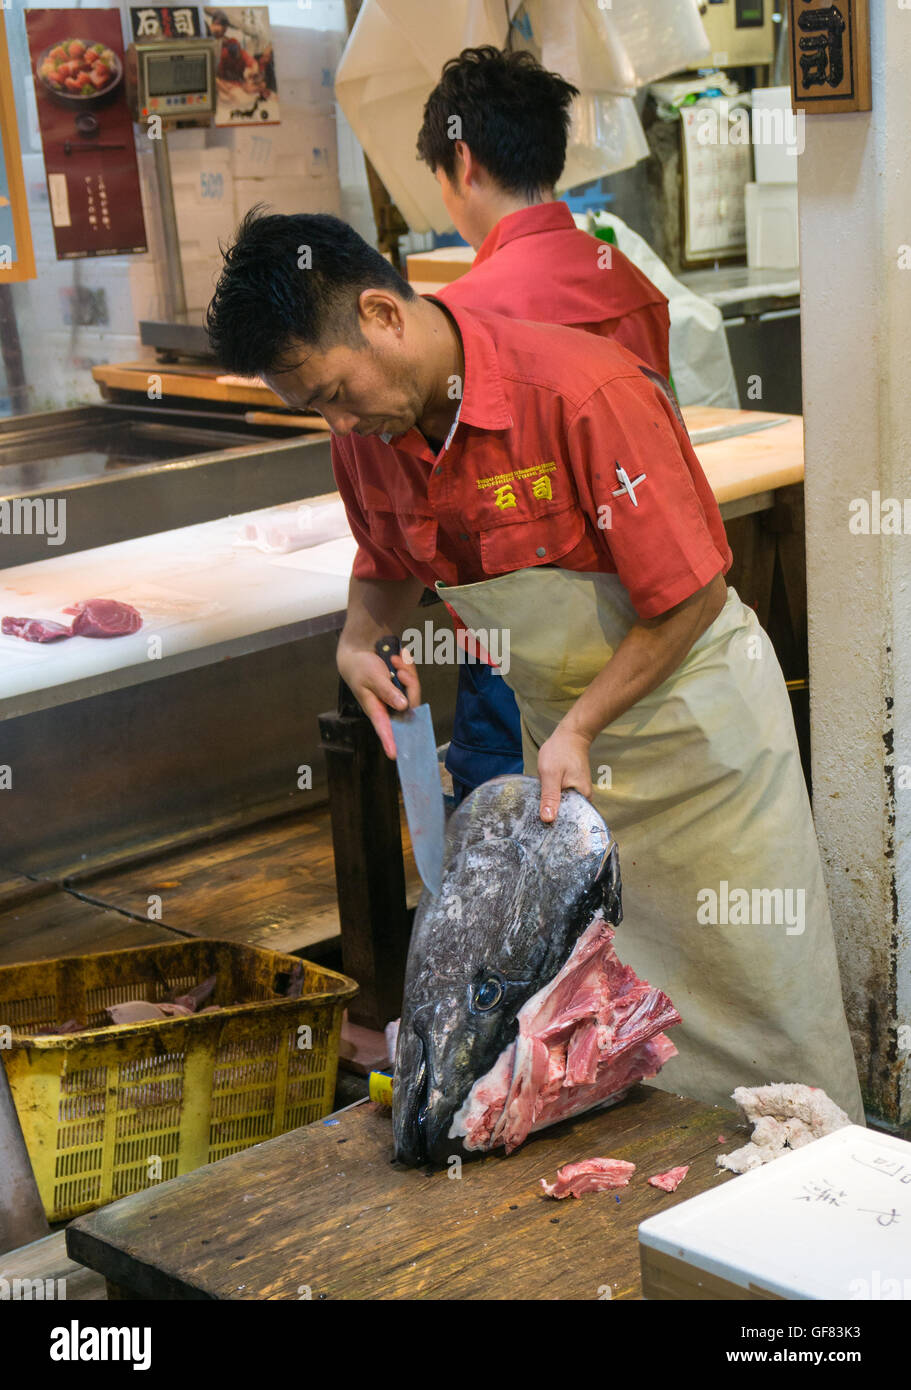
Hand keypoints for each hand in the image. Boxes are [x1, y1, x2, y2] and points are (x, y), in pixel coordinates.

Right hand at [337, 644, 421, 759]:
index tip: (394, 754)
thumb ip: (387, 691)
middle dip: (409, 683)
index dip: (389, 741)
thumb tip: (402, 706)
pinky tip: (396, 659)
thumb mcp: (372, 677)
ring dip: (407, 671)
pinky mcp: (403, 686)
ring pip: (414, 689)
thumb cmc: (360, 668)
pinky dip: (407, 665)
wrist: (360, 651)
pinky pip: (413, 678)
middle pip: (411, 703)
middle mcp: (389, 705)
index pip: (384, 728)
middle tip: (399, 670)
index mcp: (376, 708)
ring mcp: (397, 695)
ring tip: (394, 661)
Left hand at [536, 724, 593, 822]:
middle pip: (566, 815)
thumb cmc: (561, 752)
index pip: (569, 820)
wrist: (570, 736)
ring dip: (551, 809)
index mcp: (582, 797)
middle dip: (552, 818)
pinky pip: (562, 800)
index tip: (540, 832)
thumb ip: (549, 797)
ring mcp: (578, 793)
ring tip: (537, 813)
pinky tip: (543, 801)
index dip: (555, 826)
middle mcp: (583, 798)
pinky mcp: (572, 789)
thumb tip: (547, 819)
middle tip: (534, 824)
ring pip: (563, 807)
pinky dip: (553, 800)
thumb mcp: (551, 774)